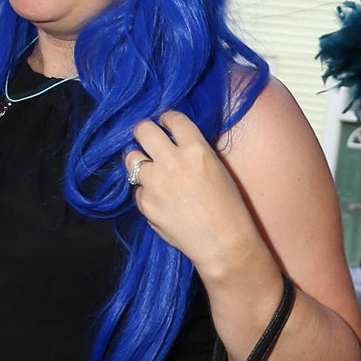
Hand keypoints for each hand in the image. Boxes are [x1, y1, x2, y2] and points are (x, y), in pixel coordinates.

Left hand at [127, 110, 260, 278]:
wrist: (223, 242)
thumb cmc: (229, 206)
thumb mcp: (217, 168)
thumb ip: (194, 152)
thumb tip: (174, 144)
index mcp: (196, 149)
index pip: (173, 118)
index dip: (167, 118)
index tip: (165, 123)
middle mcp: (172, 161)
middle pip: (143, 130)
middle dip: (144, 131)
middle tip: (147, 138)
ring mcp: (155, 182)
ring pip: (131, 158)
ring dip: (139, 161)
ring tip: (149, 170)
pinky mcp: (145, 203)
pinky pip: (138, 189)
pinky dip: (146, 192)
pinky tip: (160, 200)